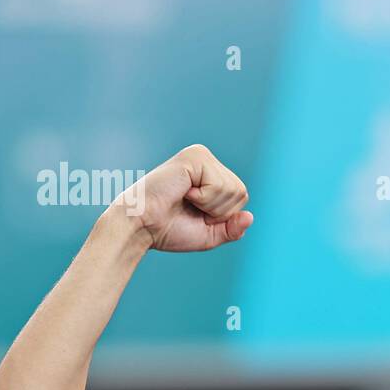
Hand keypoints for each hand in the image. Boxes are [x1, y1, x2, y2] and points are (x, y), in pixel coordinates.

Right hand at [112, 144, 252, 251]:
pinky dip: (204, 198)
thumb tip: (250, 217)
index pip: (240, 197)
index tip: (195, 214)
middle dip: (219, 212)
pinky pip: (219, 185)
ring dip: (210, 206)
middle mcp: (206, 160)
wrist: (140, 227)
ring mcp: (200, 155)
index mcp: (210, 174)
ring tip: (185, 199)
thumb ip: (231, 228)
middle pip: (240, 192)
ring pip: (233, 189)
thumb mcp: (208, 234)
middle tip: (189, 208)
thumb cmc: (168, 230)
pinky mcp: (194, 157)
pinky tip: (183, 193)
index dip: (223, 216)